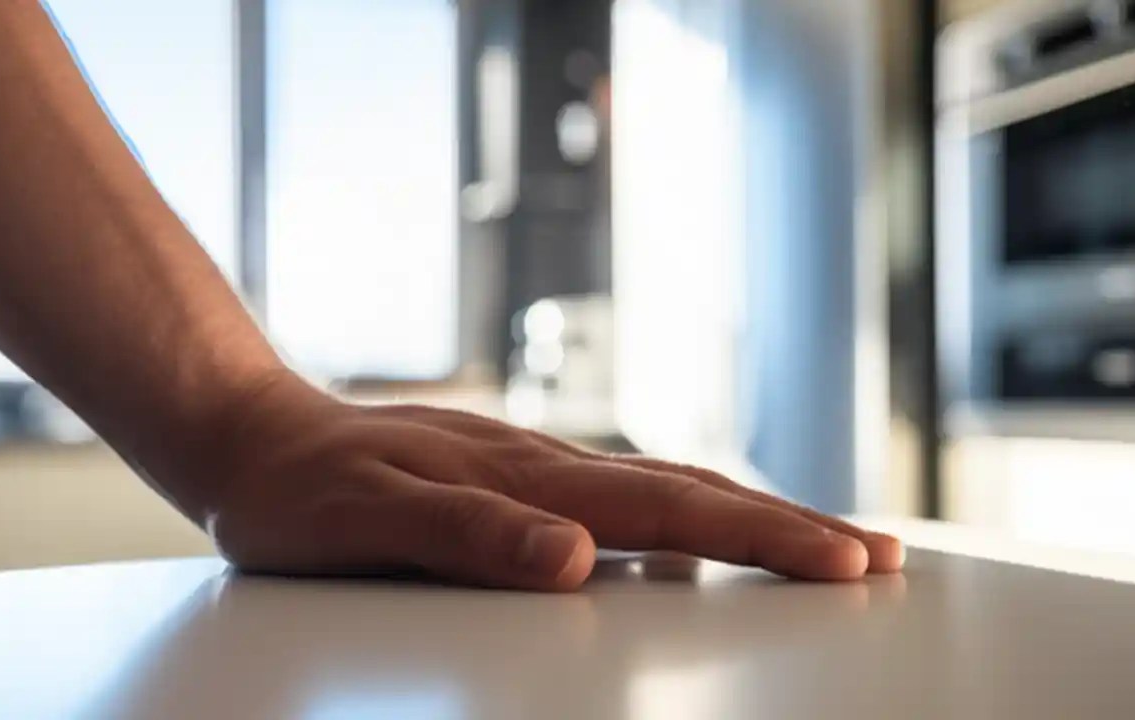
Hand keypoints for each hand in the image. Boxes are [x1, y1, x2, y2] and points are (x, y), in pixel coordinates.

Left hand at [200, 372, 904, 591]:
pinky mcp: (523, 479)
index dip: (766, 539)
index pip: (673, 513)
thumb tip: (577, 558)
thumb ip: (471, 538)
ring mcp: (540, 470)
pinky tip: (705, 534)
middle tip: (880, 554)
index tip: (848, 561)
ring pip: (671, 489)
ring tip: (823, 541)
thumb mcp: (370, 523)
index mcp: (530, 484)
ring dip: (755, 517)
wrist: (255, 434)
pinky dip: (693, 514)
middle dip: (794, 527)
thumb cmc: (305, 491)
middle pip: (696, 495)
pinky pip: (629, 496)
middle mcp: (549, 470)